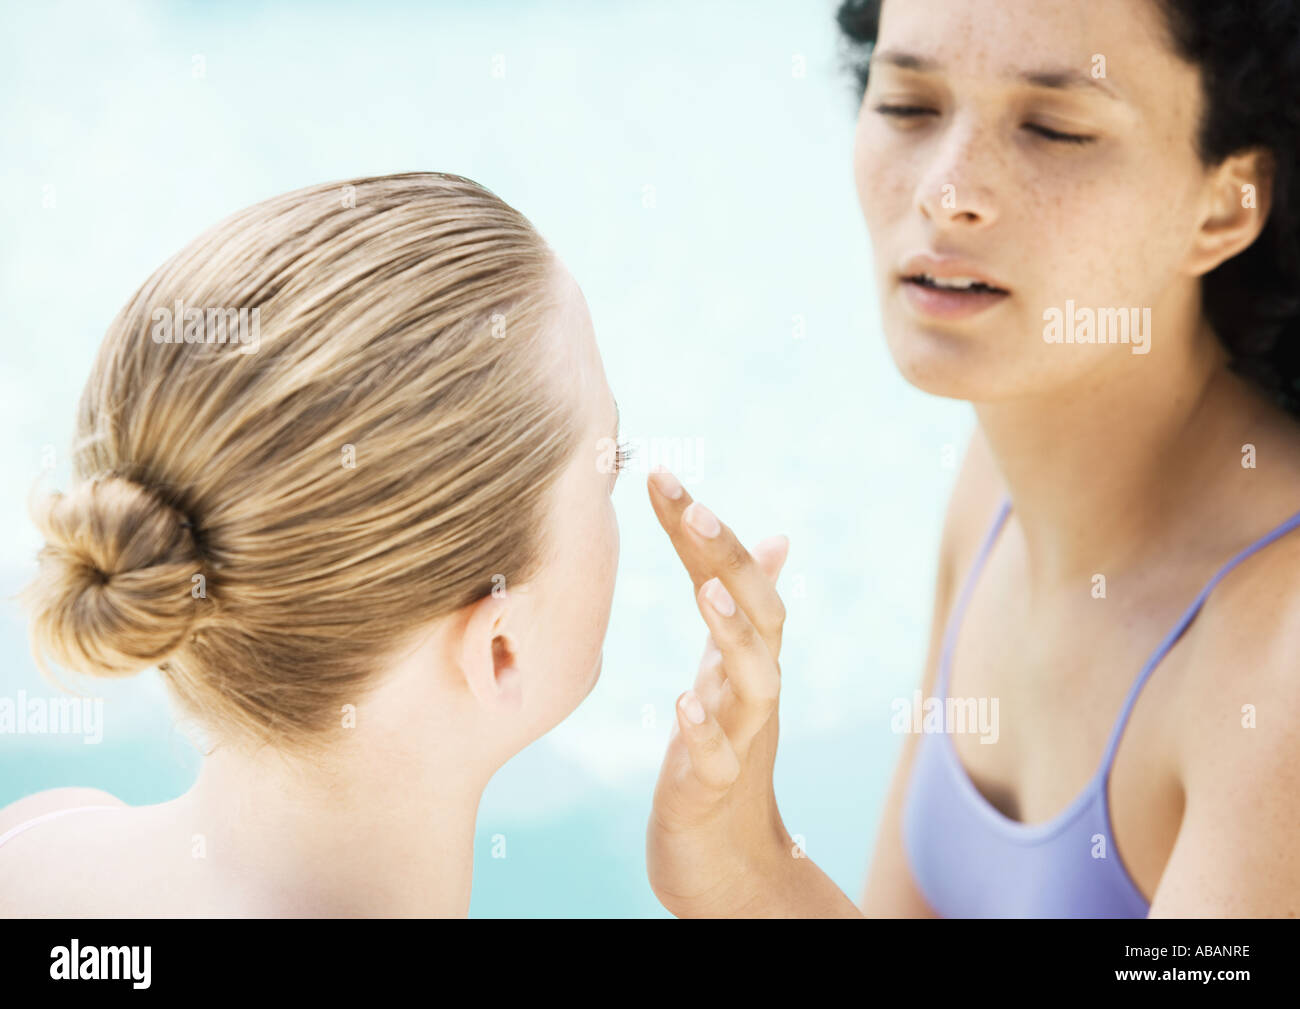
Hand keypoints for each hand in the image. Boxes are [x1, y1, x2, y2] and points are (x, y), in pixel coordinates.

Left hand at [644, 466, 793, 917]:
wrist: (726, 855)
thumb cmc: (722, 750)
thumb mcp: (729, 670)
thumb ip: (741, 603)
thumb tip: (775, 539)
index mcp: (748, 654)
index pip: (732, 576)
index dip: (701, 527)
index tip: (658, 474)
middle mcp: (753, 687)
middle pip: (761, 615)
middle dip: (729, 561)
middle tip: (695, 511)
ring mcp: (740, 738)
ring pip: (755, 682)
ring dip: (733, 636)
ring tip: (707, 594)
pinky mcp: (716, 788)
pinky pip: (718, 757)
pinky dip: (704, 729)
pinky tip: (682, 703)